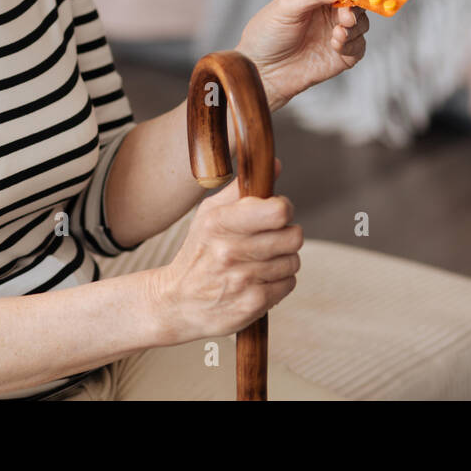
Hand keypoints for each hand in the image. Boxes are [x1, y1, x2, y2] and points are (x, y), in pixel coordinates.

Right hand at [149, 159, 301, 343]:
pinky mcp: (251, 305)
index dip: (283, 209)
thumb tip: (275, 165)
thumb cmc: (199, 252)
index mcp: (219, 223)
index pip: (278, 211)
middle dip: (287, 236)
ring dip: (282, 260)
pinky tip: (258, 280)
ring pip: (293, 261)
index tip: (275, 213)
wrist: (177, 303)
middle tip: (270, 239)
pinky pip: (289, 284)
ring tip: (259, 262)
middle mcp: (229, 252)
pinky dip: (279, 282)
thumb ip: (241, 188)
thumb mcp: (209, 214)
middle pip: (293, 237)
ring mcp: (241, 280)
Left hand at [235, 0, 368, 111]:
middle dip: (357, 4)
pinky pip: (360, 45)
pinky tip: (335, 45)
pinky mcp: (343, 53)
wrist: (261, 72)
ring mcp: (337, 29)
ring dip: (354, 25)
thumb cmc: (267, 33)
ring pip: (362, 21)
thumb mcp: (288, 5)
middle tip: (346, 14)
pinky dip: (352, 44)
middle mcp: (330, 7)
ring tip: (338, 32)